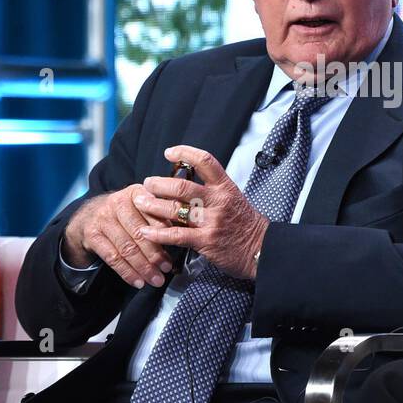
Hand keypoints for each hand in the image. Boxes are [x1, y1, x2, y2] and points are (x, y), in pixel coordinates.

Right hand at [62, 185, 174, 288]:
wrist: (91, 214)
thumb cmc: (128, 213)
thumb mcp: (144, 206)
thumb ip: (163, 215)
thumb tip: (187, 234)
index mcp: (136, 193)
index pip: (153, 213)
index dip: (166, 232)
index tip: (178, 247)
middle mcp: (117, 202)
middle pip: (139, 232)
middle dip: (155, 254)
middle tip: (167, 269)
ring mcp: (103, 219)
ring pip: (126, 247)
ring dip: (143, 267)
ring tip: (156, 280)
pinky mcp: (92, 235)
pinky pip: (112, 257)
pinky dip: (127, 272)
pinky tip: (138, 282)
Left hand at [134, 145, 268, 279]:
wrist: (262, 250)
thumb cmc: (246, 225)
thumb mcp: (234, 200)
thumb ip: (212, 191)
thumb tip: (185, 185)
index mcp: (226, 187)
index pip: (205, 161)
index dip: (185, 153)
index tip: (169, 153)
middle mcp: (218, 201)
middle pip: (182, 185)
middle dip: (159, 184)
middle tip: (147, 184)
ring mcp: (212, 221)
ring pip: (176, 209)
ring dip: (153, 205)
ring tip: (140, 202)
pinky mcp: (206, 241)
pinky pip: (177, 235)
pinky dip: (158, 233)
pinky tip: (146, 231)